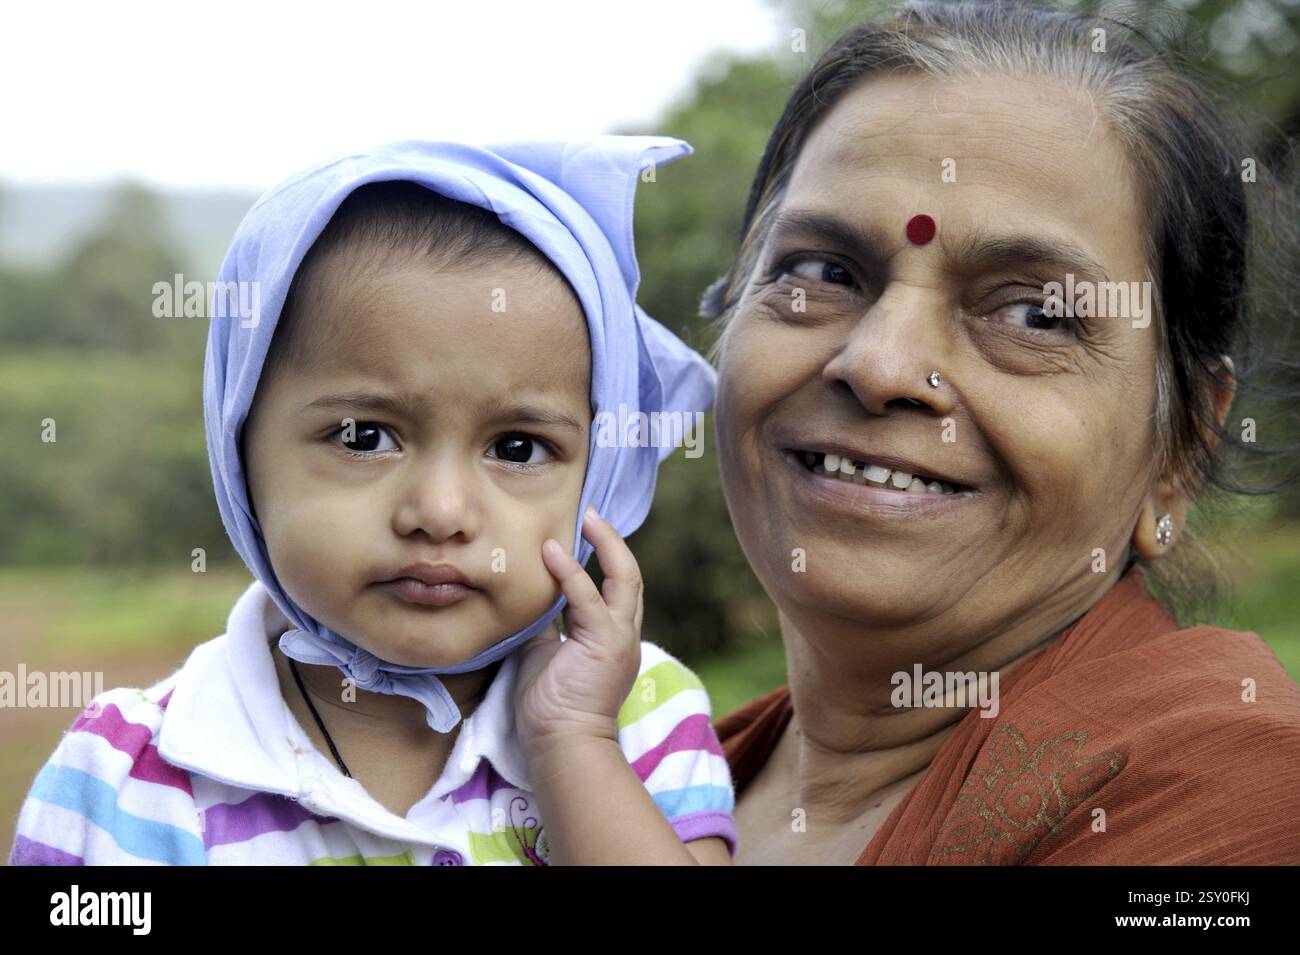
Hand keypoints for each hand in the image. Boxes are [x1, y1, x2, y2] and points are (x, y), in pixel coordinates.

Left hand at [513, 506, 643, 756]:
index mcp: (611, 637)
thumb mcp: (543, 654)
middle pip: (630, 575)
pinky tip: (551, 552)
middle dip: (613, 541)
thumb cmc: (549, 707)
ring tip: (585, 518)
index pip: (616, 588)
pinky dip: (570, 572)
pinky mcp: (605, 643)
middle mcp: (623, 633)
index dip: (605, 556)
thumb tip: (525, 597)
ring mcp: (619, 638)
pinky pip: (588, 598)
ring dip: (606, 544)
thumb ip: (544, 624)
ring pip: (624, 579)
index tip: (586, 531)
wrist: (561, 744)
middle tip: (590, 513)